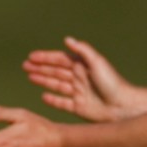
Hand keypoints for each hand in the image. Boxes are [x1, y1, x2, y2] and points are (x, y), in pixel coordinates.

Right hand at [24, 36, 146, 122]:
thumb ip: (82, 50)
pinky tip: (43, 96)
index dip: (46, 58)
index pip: (60, 60)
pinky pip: (61, 103)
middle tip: (24, 66)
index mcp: (82, 66)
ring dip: (43, 80)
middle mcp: (79, 78)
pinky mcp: (78, 107)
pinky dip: (52, 99)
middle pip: (55, 71)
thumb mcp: (97, 62)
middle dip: (40, 68)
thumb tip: (67, 39)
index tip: (31, 56)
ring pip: (56, 85)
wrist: (122, 107)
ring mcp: (78, 93)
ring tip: (29, 77)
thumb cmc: (112, 83)